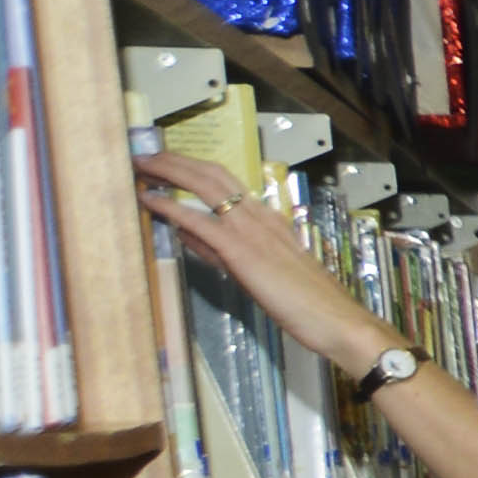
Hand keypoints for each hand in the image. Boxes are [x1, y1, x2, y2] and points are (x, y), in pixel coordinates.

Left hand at [135, 156, 385, 369]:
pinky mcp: (240, 249)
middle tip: (146, 156)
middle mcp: (260, 217)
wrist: (337, 321)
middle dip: (176, 161)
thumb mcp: (262, 273)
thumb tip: (189, 235)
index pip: (228, 183)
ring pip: (204, 187)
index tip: (170, 164)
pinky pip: (199, 220)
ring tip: (140, 167)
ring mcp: (250, 230)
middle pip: (212, 174)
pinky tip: (150, 200)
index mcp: (270, 221)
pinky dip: (171, 206)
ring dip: (168, 172)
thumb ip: (224, 252)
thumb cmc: (309, 305)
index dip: (195, 169)